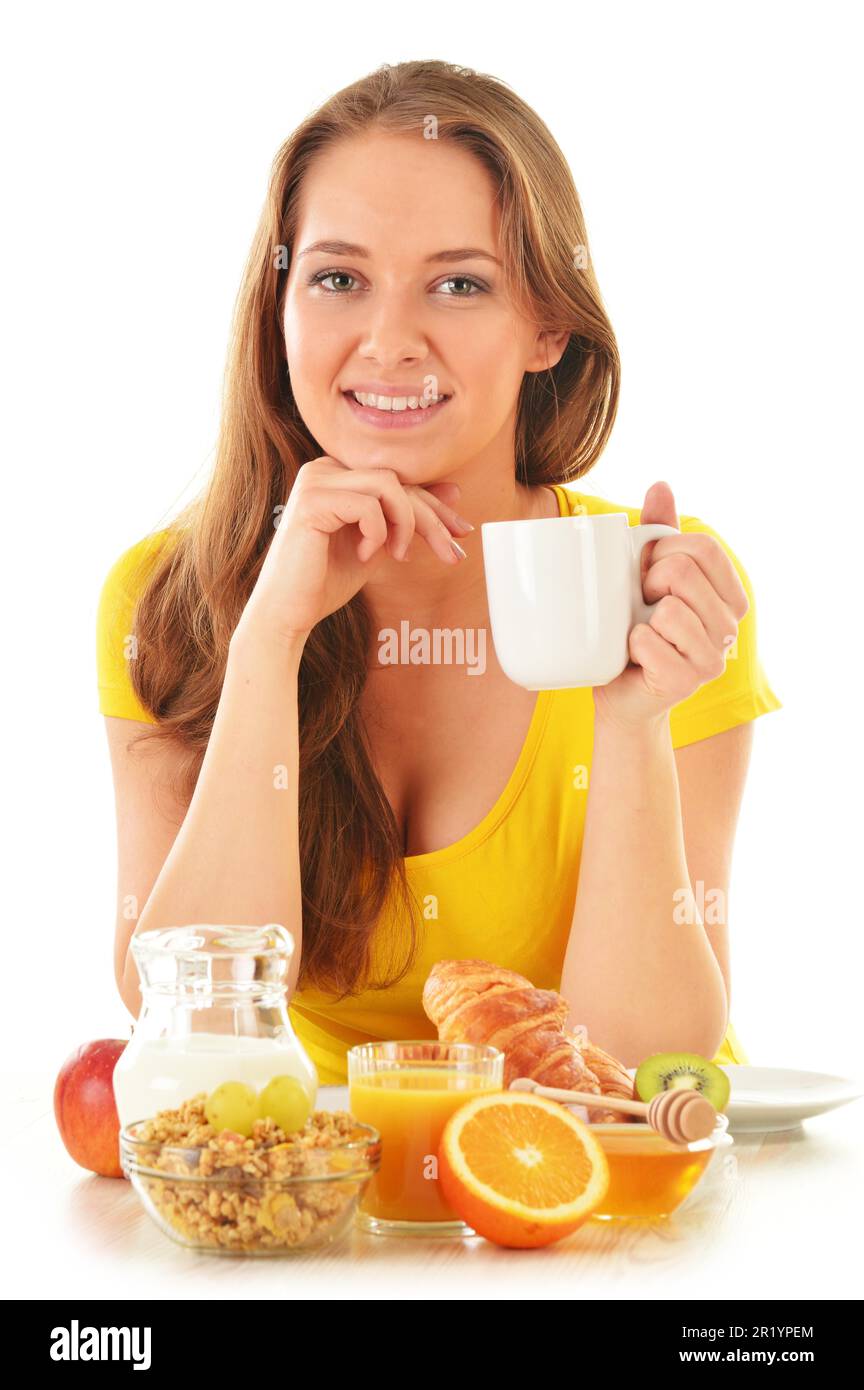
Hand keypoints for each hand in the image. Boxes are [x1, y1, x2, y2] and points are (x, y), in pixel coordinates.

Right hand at [234, 456, 473, 647]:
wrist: (287, 611)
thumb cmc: (326, 581)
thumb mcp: (380, 544)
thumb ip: (408, 516)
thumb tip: (455, 492)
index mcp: (337, 474)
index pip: (397, 480)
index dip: (434, 506)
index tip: (461, 533)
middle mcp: (323, 469)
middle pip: (397, 480)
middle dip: (432, 518)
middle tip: (453, 552)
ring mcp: (314, 481)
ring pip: (388, 484)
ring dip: (405, 524)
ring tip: (397, 556)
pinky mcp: (311, 501)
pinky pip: (367, 505)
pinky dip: (377, 533)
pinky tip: (366, 555)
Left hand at [592, 481, 749, 729]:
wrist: (620, 692)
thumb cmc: (636, 627)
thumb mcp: (648, 573)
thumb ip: (659, 529)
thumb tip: (661, 485)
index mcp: (730, 595)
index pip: (704, 546)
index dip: (665, 550)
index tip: (649, 572)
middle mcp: (730, 626)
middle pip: (683, 572)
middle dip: (648, 582)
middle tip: (641, 606)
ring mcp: (712, 657)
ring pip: (669, 608)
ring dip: (639, 616)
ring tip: (641, 631)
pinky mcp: (687, 681)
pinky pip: (649, 641)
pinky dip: (631, 644)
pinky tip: (635, 656)